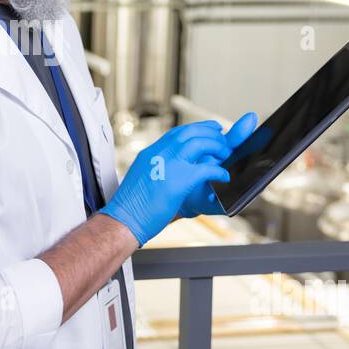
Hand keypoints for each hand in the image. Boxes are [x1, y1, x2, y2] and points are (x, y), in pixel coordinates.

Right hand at [99, 115, 258, 245]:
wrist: (123, 219)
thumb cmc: (131, 207)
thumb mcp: (142, 178)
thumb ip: (155, 169)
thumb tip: (168, 171)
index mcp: (150, 153)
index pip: (176, 133)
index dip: (195, 129)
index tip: (208, 130)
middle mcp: (159, 154)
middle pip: (189, 132)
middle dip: (210, 132)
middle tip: (223, 136)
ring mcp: (168, 165)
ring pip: (199, 143)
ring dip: (216, 146)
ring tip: (226, 154)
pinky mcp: (179, 181)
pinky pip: (206, 169)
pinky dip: (218, 171)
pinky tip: (224, 177)